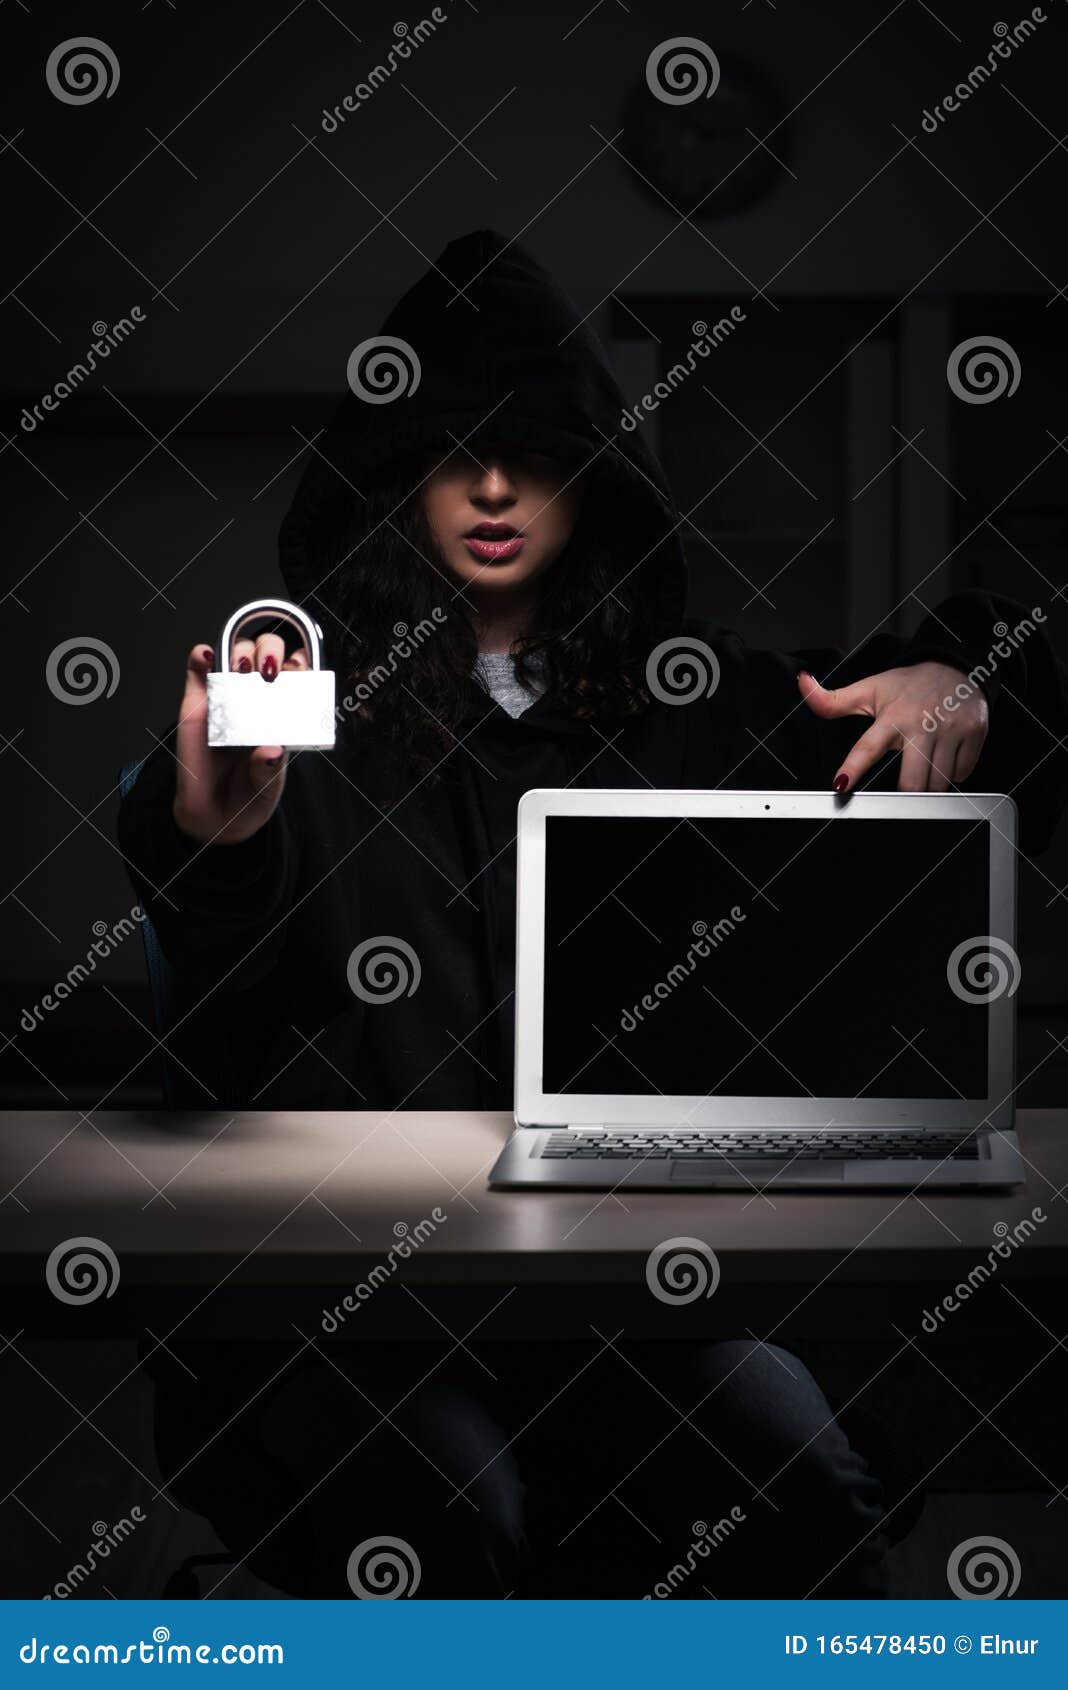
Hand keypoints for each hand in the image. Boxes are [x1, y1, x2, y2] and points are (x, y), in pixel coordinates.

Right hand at [172, 632, 307, 844]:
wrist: (214, 817)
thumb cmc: (249, 797)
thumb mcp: (267, 788)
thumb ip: (269, 770)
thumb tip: (272, 751)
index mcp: (284, 714)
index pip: (296, 674)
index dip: (300, 664)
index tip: (301, 670)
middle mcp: (257, 699)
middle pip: (266, 655)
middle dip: (271, 651)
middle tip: (269, 672)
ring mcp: (226, 698)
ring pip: (234, 655)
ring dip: (241, 652)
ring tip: (242, 668)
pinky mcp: (197, 704)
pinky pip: (197, 672)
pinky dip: (200, 657)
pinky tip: (205, 655)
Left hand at [798, 661, 987, 793]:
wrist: (956, 666)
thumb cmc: (909, 684)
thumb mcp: (870, 689)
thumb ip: (833, 700)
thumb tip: (802, 683)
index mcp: (892, 716)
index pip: (867, 747)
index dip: (853, 767)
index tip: (840, 785)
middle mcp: (922, 725)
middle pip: (912, 781)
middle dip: (905, 793)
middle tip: (900, 790)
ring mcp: (951, 730)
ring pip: (939, 782)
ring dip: (929, 785)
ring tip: (924, 765)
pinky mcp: (975, 735)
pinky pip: (962, 774)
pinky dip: (951, 774)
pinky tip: (944, 757)